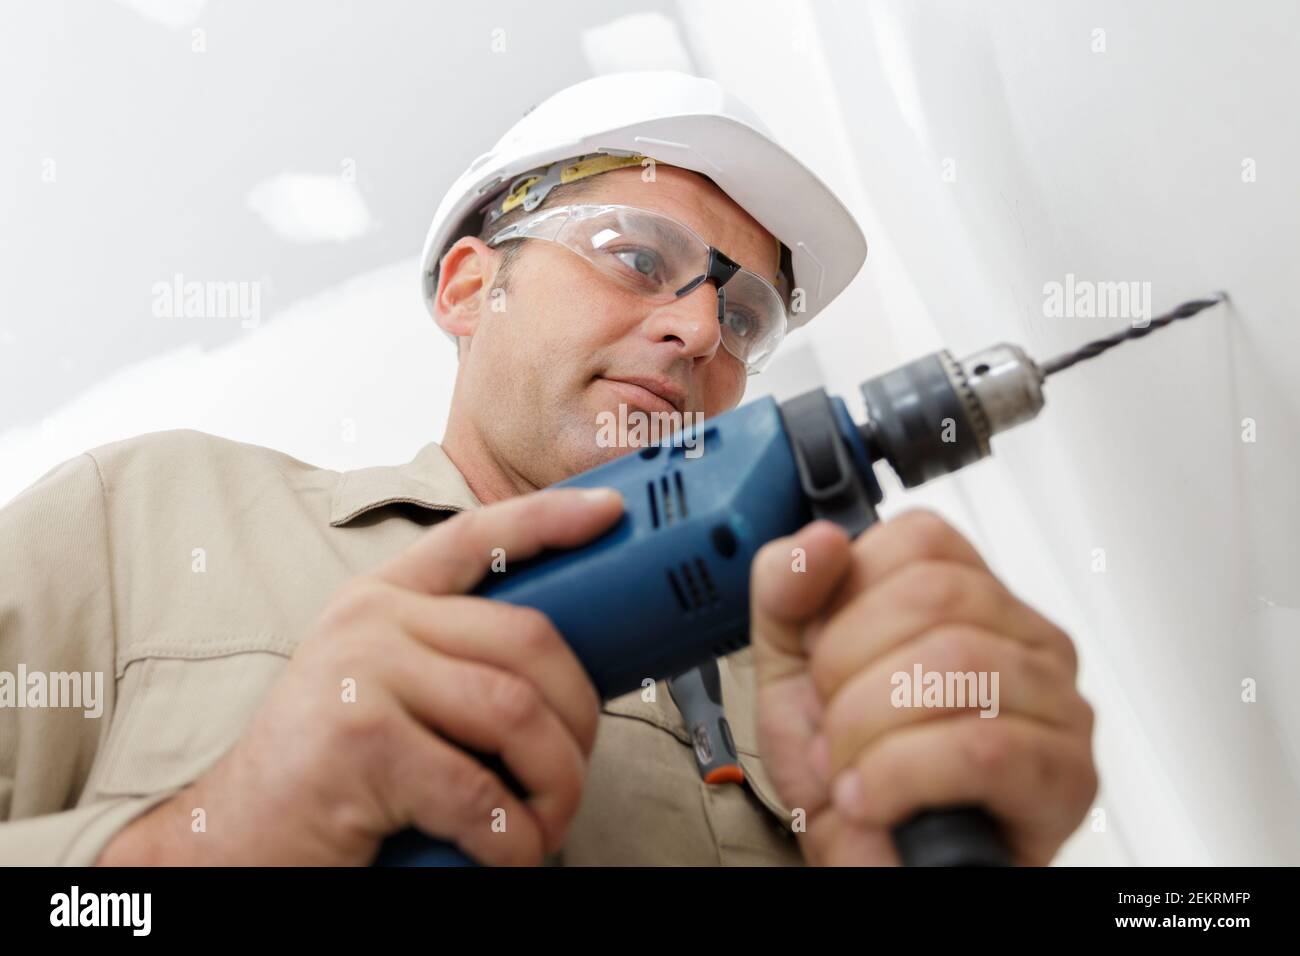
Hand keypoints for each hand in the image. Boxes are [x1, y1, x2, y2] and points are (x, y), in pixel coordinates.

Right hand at [97, 487, 622, 865]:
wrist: (236, 842)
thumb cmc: (330, 775)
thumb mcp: (387, 691)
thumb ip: (451, 661)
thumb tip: (560, 676)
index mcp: (381, 600)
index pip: (475, 536)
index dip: (547, 518)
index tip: (607, 513)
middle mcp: (370, 620)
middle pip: (528, 638)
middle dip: (577, 715)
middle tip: (572, 775)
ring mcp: (361, 673)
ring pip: (516, 710)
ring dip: (556, 782)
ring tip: (545, 822)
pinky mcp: (360, 740)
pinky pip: (478, 788)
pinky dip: (511, 837)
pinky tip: (503, 852)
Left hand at [749, 510, 1096, 865]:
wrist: (862, 864)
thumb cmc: (844, 772)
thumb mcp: (790, 669)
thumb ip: (786, 593)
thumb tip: (819, 541)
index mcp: (973, 601)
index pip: (922, 539)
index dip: (849, 596)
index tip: (824, 653)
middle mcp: (1029, 641)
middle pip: (933, 597)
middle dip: (847, 668)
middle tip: (831, 724)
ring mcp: (1059, 706)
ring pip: (954, 665)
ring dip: (865, 730)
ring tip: (849, 770)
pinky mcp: (1064, 779)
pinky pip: (978, 748)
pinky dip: (897, 775)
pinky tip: (872, 798)